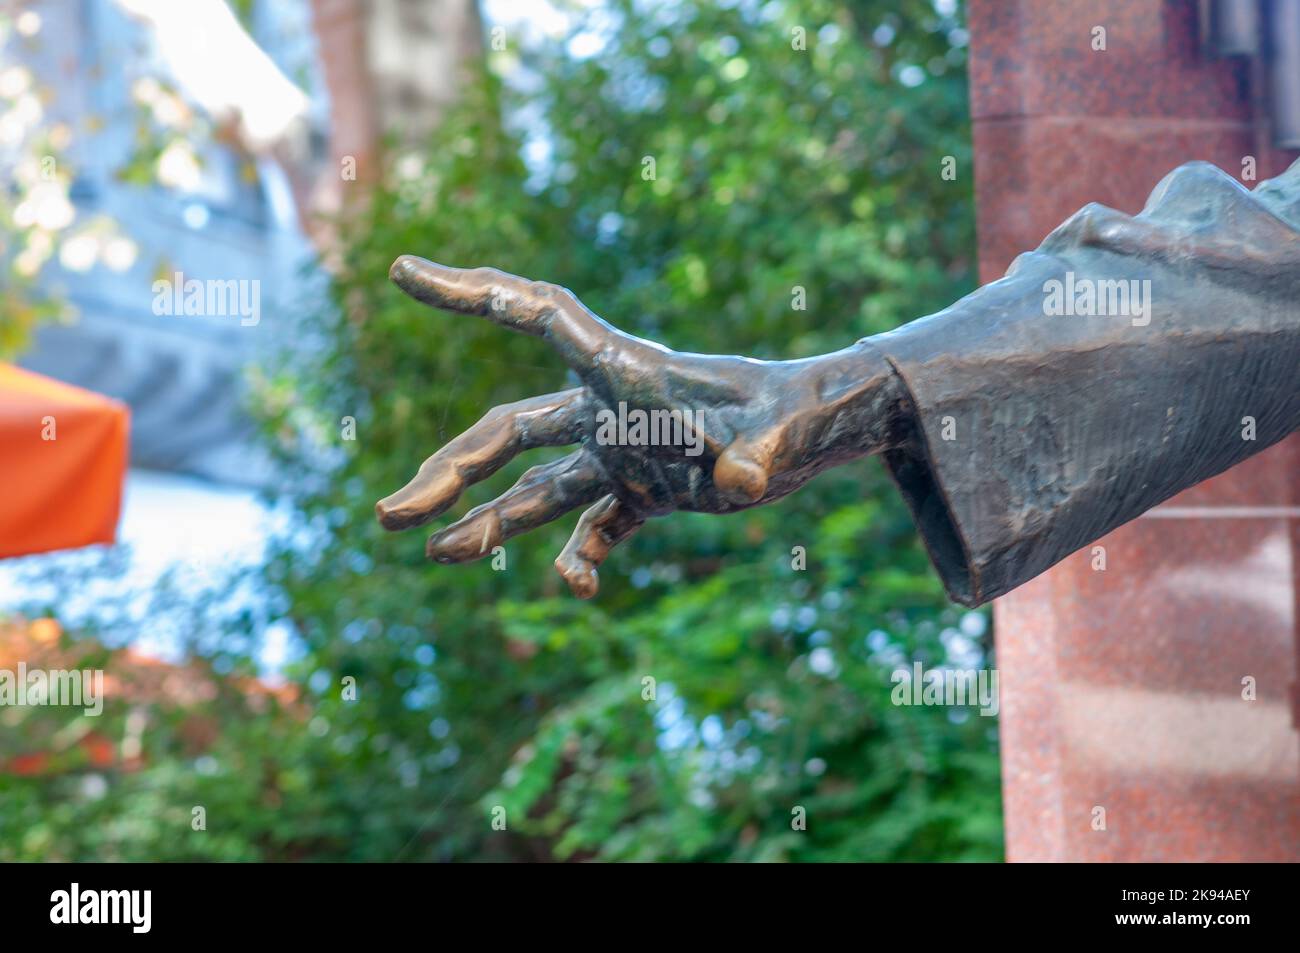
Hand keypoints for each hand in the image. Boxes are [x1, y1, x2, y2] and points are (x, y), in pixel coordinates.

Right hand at [375, 257, 902, 596]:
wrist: (823, 428)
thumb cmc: (803, 413)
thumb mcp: (783, 431)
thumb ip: (760, 449)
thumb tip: (742, 482)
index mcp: (626, 373)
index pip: (537, 314)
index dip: (470, 294)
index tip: (402, 270)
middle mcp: (607, 411)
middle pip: (506, 431)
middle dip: (448, 470)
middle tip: (391, 516)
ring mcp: (621, 453)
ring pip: (534, 488)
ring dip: (487, 522)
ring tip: (435, 553)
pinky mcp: (645, 492)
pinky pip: (595, 529)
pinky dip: (580, 560)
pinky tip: (577, 589)